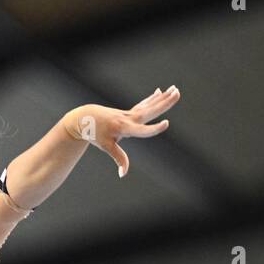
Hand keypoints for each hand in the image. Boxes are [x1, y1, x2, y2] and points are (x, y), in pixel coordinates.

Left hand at [64, 87, 179, 177]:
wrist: (85, 118)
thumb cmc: (95, 133)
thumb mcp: (106, 147)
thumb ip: (119, 158)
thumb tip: (123, 174)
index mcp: (124, 128)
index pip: (142, 130)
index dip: (154, 129)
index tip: (166, 123)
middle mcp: (128, 118)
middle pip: (150, 110)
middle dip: (164, 103)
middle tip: (177, 93)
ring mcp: (129, 113)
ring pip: (149, 105)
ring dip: (163, 98)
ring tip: (175, 90)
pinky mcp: (128, 112)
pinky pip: (143, 104)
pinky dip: (152, 98)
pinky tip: (160, 91)